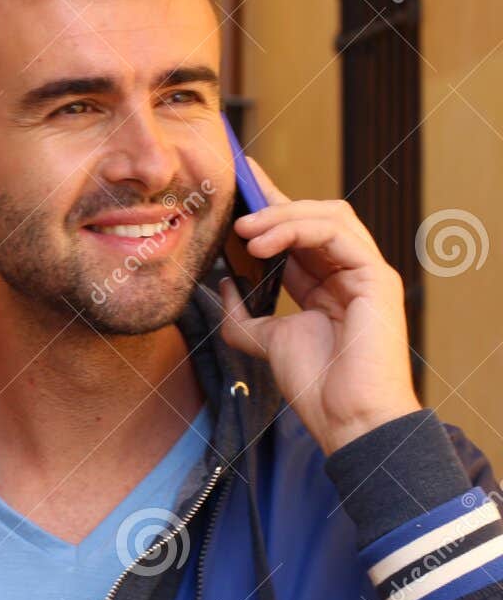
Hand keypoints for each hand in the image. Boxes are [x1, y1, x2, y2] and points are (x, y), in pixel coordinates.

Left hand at [217, 158, 420, 454]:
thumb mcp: (266, 340)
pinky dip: (297, 229)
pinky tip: (262, 242)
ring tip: (243, 230)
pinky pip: (336, 233)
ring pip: (327, 215)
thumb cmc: (315, 384)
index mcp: (326, 284)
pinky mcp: (377, 276)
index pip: (298, 232)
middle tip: (233, 198)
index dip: (271, 205)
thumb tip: (223, 280)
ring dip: (280, 216)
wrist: (347, 417)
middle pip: (314, 215)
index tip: (239, 182)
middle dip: (272, 201)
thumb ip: (243, 312)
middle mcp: (350, 272)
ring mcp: (367, 272)